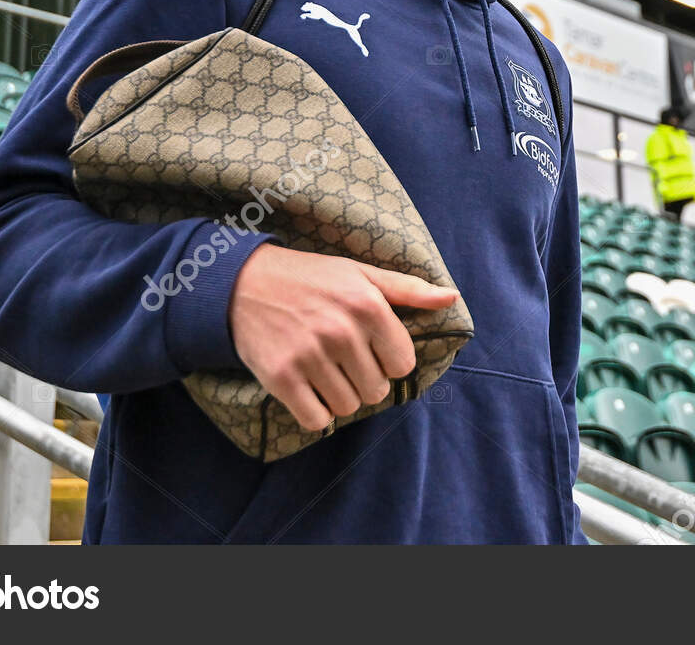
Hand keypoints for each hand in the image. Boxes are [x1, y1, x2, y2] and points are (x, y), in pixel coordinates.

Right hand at [228, 245, 458, 431]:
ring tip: (323, 370)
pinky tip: (307, 387)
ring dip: (339, 396)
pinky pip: (317, 420)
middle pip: (376, 390)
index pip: (403, 364)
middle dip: (364, 379)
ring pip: (347, 407)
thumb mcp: (360, 274)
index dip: (388, 360)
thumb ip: (408, 289)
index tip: (369, 347)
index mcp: (367, 304)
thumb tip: (452, 298)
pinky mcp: (280, 378)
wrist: (242, 282)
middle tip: (341, 358)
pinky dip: (315, 411)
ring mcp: (309, 356)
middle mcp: (341, 331)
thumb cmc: (311, 279)